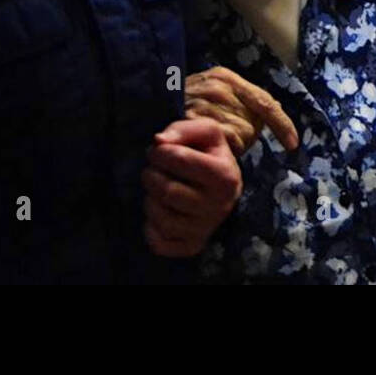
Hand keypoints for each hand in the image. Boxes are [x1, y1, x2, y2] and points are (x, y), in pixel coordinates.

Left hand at [142, 118, 242, 257]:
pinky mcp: (193, 246)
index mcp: (225, 175)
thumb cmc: (210, 155)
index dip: (159, 152)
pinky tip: (158, 214)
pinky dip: (150, 228)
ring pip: (162, 218)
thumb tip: (159, 141)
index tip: (158, 150)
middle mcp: (219, 206)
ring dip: (149, 200)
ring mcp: (206, 229)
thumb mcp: (205, 133)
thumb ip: (183, 129)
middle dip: (151, 176)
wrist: (225, 185)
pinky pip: (159, 243)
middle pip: (167, 191)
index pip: (180, 159)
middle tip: (153, 170)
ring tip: (155, 190)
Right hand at [185, 66, 298, 154]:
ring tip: (208, 140)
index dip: (282, 125)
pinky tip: (203, 148)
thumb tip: (268, 120)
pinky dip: (214, 151)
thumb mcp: (213, 94)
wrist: (145, 101)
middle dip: (242, 136)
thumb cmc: (183, 103)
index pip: (265, 103)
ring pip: (236, 137)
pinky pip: (217, 144)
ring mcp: (204, 102)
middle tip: (219, 136)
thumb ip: (239, 102)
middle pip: (251, 126)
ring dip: (227, 145)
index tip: (293, 145)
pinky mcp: (191, 119)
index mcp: (227, 78)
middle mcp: (219, 86)